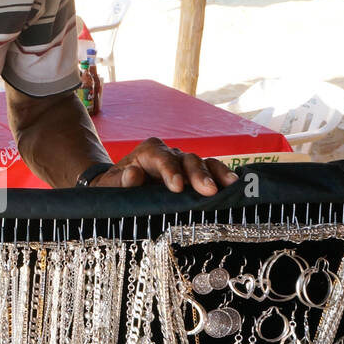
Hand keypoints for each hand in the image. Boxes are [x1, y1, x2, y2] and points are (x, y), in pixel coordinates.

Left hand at [87, 138, 238, 194]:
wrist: (119, 186)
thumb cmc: (113, 186)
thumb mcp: (108, 185)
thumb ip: (119, 181)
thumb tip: (134, 175)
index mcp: (148, 152)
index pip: (162, 157)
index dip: (171, 171)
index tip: (177, 187)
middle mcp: (169, 153)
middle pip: (186, 159)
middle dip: (198, 174)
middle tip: (208, 190)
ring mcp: (183, 163)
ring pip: (203, 163)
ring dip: (216, 174)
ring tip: (229, 186)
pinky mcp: (194, 174)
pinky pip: (211, 172)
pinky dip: (222, 177)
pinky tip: (234, 186)